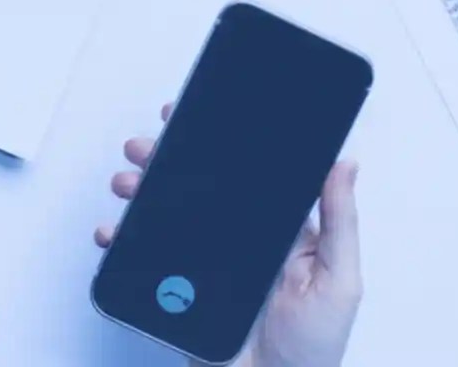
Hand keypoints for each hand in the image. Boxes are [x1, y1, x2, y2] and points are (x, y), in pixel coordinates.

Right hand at [95, 104, 362, 366]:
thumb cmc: (313, 350)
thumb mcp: (339, 281)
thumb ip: (339, 223)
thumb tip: (345, 163)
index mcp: (275, 231)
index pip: (243, 175)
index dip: (216, 143)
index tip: (194, 115)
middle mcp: (233, 240)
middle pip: (191, 186)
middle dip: (162, 159)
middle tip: (146, 146)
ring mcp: (200, 263)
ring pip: (160, 214)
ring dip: (137, 190)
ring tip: (127, 183)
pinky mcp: (174, 289)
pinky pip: (139, 257)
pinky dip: (117, 239)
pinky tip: (112, 230)